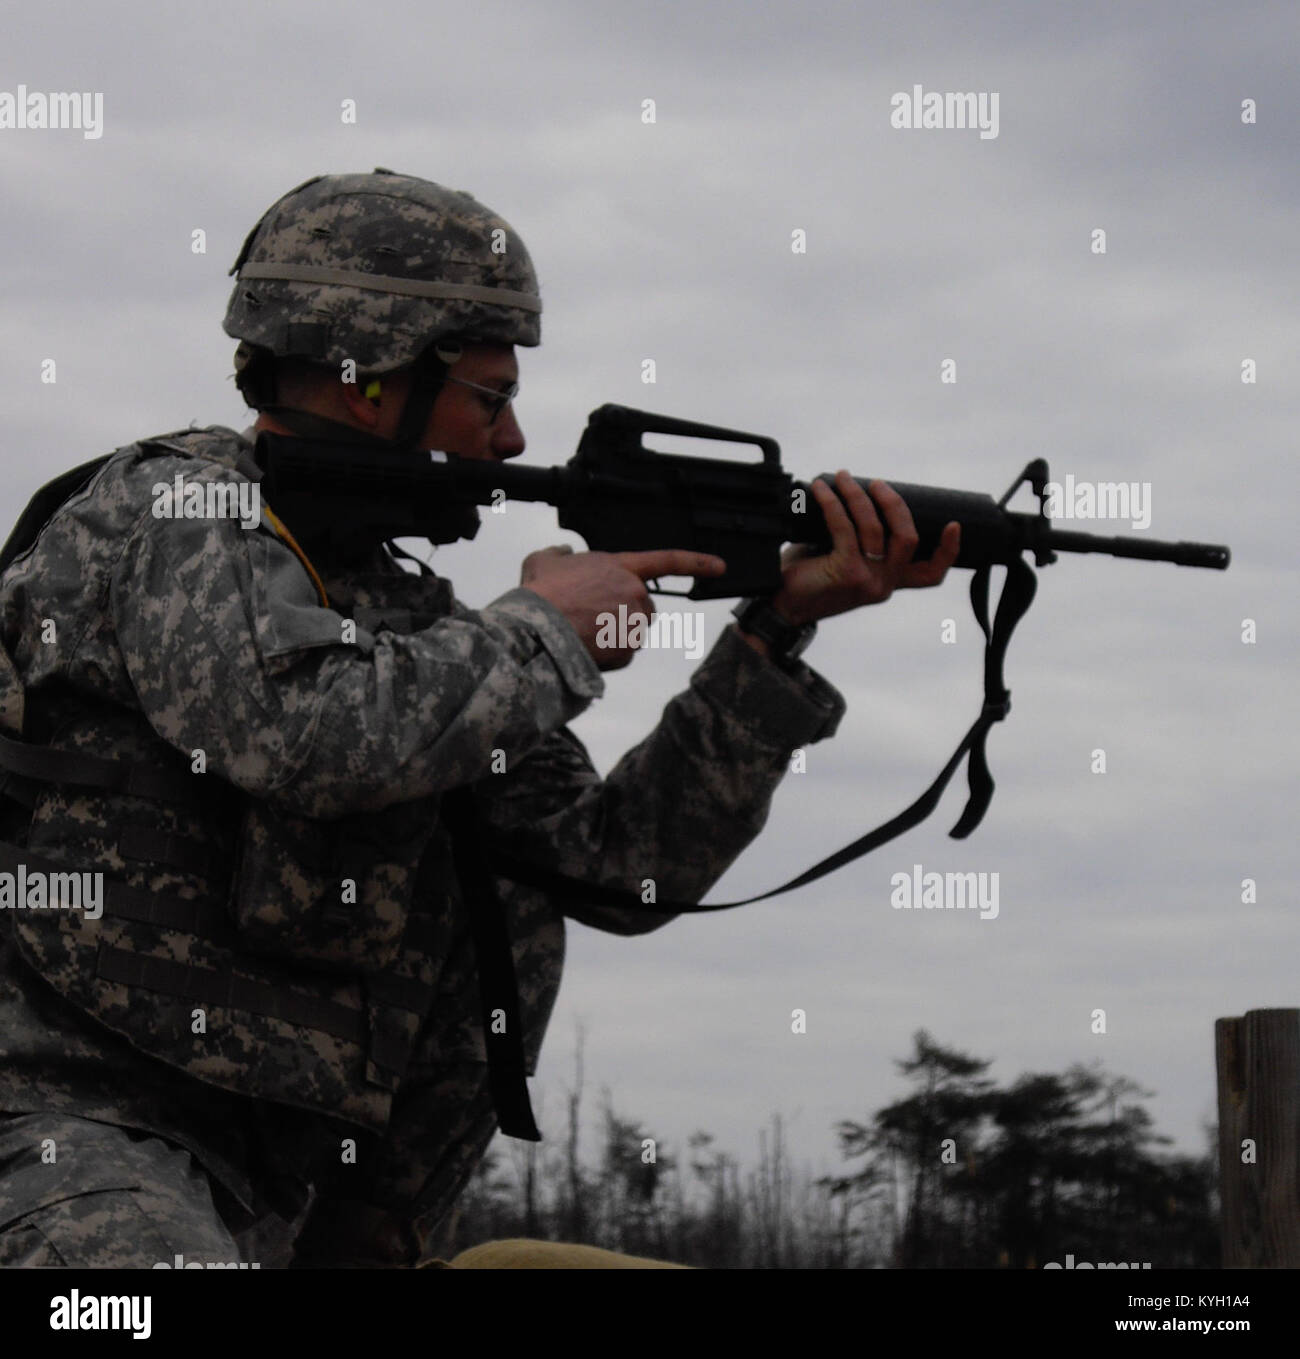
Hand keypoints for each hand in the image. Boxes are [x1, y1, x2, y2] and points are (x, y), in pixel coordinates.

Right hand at [521, 545, 725, 669]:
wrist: (537, 631)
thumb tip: (564, 555)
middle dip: (625, 609)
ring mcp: (633, 625)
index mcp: (621, 567)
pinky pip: (623, 652)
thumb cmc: (541, 594)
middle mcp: (634, 594)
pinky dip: (608, 652)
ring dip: (615, 631)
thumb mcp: (544, 560)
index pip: (667, 561)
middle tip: (592, 612)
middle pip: (643, 604)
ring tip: (581, 629)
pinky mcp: (628, 651)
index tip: (720, 567)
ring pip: (632, 630)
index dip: (697, 562)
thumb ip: (560, 554)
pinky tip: (584, 646)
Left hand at [768, 472, 959, 624]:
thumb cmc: (808, 578)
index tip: (955, 524)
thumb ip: (859, 538)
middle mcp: (884, 584)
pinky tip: (821, 488)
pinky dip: (832, 501)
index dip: (949, 550)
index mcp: (888, 583)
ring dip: (857, 495)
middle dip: (894, 503)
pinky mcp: (846, 571)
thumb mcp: (843, 558)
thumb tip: (860, 494)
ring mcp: (868, 580)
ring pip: (875, 527)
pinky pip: (844, 526)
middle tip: (876, 484)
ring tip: (842, 477)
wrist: (780, 605)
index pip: (931, 574)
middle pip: (908, 537)